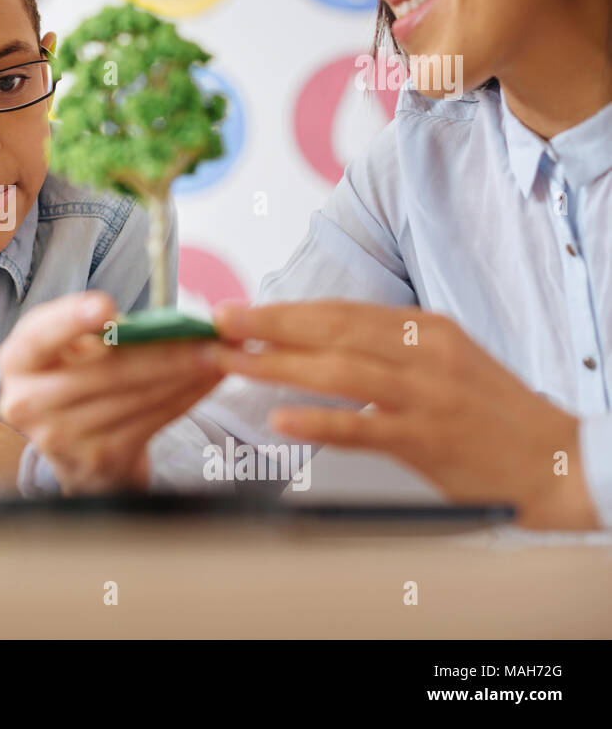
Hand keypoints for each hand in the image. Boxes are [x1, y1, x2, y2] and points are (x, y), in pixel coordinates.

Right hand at [0, 291, 225, 494]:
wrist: (71, 445)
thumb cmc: (74, 377)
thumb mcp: (68, 348)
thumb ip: (98, 329)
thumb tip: (165, 320)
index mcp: (18, 361)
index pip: (40, 337)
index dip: (72, 320)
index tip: (107, 306)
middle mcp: (29, 402)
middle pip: (105, 371)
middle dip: (166, 351)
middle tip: (212, 335)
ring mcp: (61, 438)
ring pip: (135, 398)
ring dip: (186, 374)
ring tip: (221, 354)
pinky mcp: (96, 459)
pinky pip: (150, 422)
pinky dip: (185, 398)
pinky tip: (206, 381)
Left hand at [209, 300, 600, 529]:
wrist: (552, 460)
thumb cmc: (486, 411)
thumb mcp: (440, 359)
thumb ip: (383, 346)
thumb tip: (314, 337)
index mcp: (422, 328)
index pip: (338, 312)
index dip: (282, 310)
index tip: (236, 311)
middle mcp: (423, 352)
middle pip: (331, 330)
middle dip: (268, 325)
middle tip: (218, 324)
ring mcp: (425, 396)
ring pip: (339, 372)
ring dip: (278, 366)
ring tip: (232, 363)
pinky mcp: (427, 440)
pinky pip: (362, 428)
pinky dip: (318, 422)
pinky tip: (279, 420)